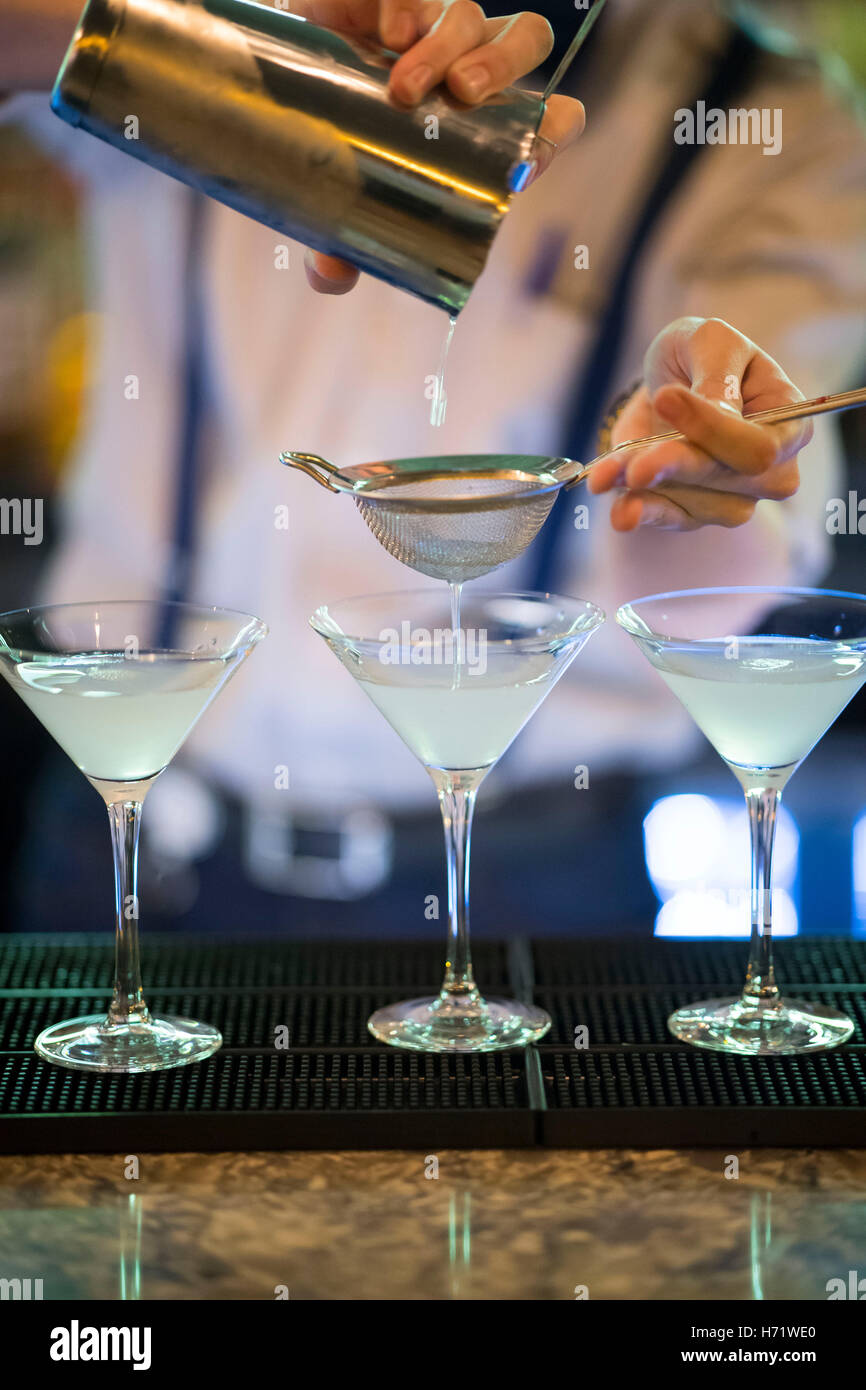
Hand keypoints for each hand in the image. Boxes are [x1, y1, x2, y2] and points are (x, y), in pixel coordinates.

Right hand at [301, 0, 584, 293]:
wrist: (270, 86)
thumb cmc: (330, 152)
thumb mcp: (335, 203)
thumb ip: (338, 246)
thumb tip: (330, 277)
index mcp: (483, 121)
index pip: (549, 117)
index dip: (552, 131)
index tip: (526, 161)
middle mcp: (469, 63)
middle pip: (525, 43)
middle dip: (504, 67)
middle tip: (465, 96)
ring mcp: (432, 22)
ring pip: (471, 15)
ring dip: (450, 46)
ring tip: (407, 86)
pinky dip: (408, 6)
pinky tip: (390, 35)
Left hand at [587, 317, 811, 530]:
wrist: (669, 383)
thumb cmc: (702, 355)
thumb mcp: (710, 342)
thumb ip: (717, 375)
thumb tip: (715, 410)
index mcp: (789, 423)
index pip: (759, 446)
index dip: (714, 429)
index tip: (666, 398)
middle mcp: (770, 471)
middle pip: (728, 481)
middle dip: (679, 467)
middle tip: (636, 465)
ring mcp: (734, 498)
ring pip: (693, 502)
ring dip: (646, 486)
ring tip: (606, 473)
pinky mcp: (693, 512)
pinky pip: (668, 518)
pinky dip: (641, 512)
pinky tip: (621, 512)